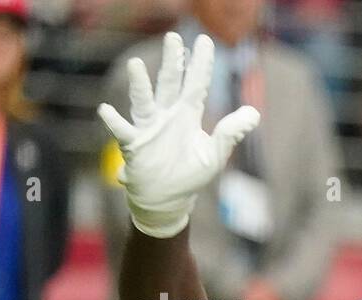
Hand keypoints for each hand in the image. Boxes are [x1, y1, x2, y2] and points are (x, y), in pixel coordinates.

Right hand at [97, 33, 260, 238]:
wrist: (168, 198)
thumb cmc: (189, 174)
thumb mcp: (215, 153)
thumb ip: (231, 132)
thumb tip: (254, 112)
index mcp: (187, 115)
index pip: (196, 84)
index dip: (200, 64)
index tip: (204, 41)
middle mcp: (167, 115)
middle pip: (170, 83)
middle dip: (172, 62)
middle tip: (173, 38)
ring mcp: (149, 128)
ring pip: (144, 101)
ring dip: (140, 85)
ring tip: (136, 65)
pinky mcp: (135, 145)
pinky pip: (123, 132)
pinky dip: (115, 122)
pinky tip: (106, 111)